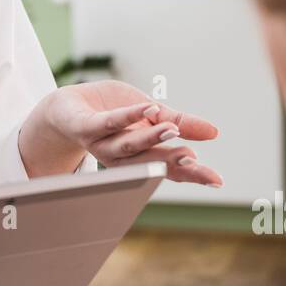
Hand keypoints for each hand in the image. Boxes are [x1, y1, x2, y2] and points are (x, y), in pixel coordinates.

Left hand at [20, 80, 222, 185]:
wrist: (69, 104)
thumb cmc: (113, 111)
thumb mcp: (152, 112)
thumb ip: (179, 123)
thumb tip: (215, 133)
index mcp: (142, 154)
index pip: (171, 167)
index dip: (193, 174)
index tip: (217, 181)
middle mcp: (123, 156)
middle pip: (152, 161)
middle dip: (173, 161)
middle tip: (194, 160)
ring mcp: (103, 143)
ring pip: (129, 145)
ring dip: (151, 139)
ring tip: (172, 130)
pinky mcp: (86, 127)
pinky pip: (108, 122)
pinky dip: (127, 116)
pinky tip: (147, 108)